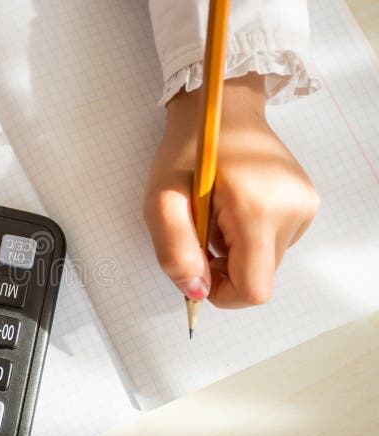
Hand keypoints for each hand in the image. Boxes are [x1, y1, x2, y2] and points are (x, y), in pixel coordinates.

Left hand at [143, 73, 318, 307]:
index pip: (253, 290)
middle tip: (199, 233)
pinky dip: (248, 238)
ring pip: (266, 262)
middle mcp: (292, 211)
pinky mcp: (306, 204)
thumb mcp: (162, 200)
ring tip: (215, 214)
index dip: (221, 293)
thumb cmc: (189, 150)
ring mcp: (305, 207)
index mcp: (258, 211)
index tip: (198, 270)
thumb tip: (194, 291)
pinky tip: (232, 209)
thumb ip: (174, 250)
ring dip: (235, 252)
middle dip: (223, 268)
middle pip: (259, 277)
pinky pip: (274, 243)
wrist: (222, 109)